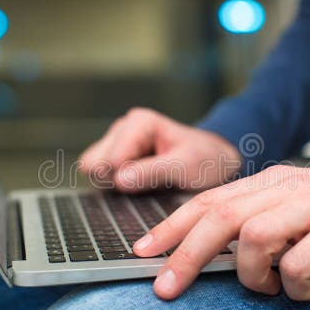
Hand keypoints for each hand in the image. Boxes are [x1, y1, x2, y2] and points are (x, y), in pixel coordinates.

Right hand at [78, 107, 240, 191]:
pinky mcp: (112, 159)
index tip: (153, 180)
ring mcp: (115, 144)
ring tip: (147, 181)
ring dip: (116, 184)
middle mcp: (123, 129)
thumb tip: (119, 180)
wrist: (215, 163)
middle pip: (96, 164)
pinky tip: (140, 183)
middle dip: (118, 180)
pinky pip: (99, 177)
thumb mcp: (186, 167)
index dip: (128, 178)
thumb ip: (153, 172)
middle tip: (150, 181)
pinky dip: (115, 186)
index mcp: (139, 123)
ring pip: (93, 171)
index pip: (111, 160)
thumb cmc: (204, 160)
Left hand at [134, 162, 309, 300]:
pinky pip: (300, 265)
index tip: (143, 250)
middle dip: (184, 255)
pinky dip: (298, 287)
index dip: (172, 225)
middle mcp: (285, 189)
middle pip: (219, 217)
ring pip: (253, 238)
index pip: (209, 200)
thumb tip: (220, 254)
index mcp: (271, 182)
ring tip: (273, 288)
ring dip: (253, 275)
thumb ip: (262, 218)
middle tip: (164, 288)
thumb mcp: (300, 204)